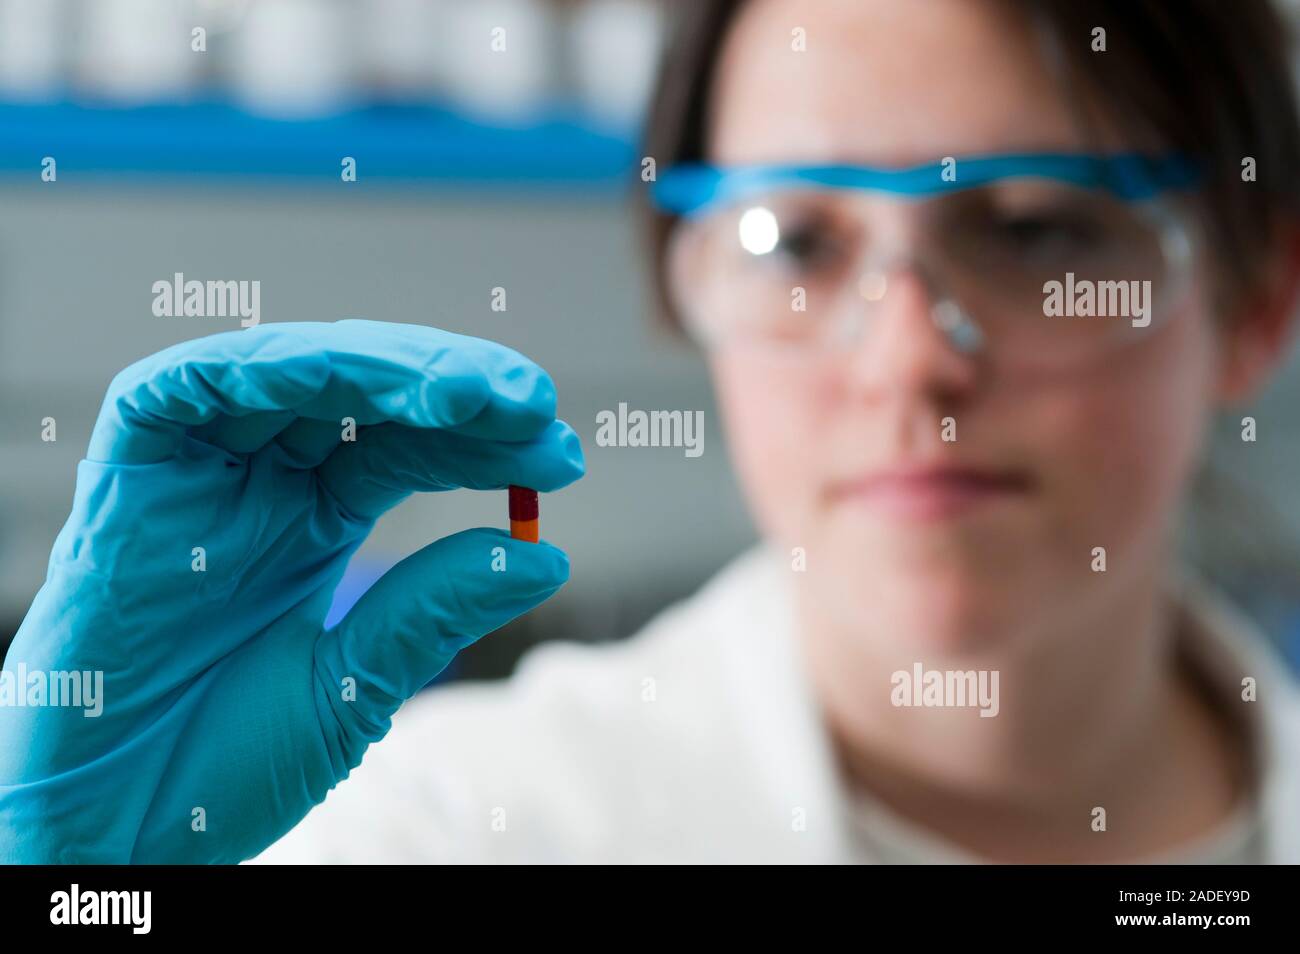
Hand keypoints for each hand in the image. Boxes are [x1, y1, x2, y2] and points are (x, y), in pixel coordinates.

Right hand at [0, 319, 583, 862]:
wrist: (113, 837)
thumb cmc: (223, 766)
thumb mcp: (355, 686)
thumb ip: (435, 610)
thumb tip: (547, 555)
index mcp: (316, 522)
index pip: (412, 446)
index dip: (488, 441)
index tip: (561, 455)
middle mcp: (262, 483)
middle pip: (365, 396)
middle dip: (453, 389)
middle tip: (533, 404)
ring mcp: (197, 476)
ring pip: (290, 374)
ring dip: (380, 368)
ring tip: (467, 393)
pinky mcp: (127, 480)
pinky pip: (179, 392)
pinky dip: (255, 369)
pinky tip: (336, 376)